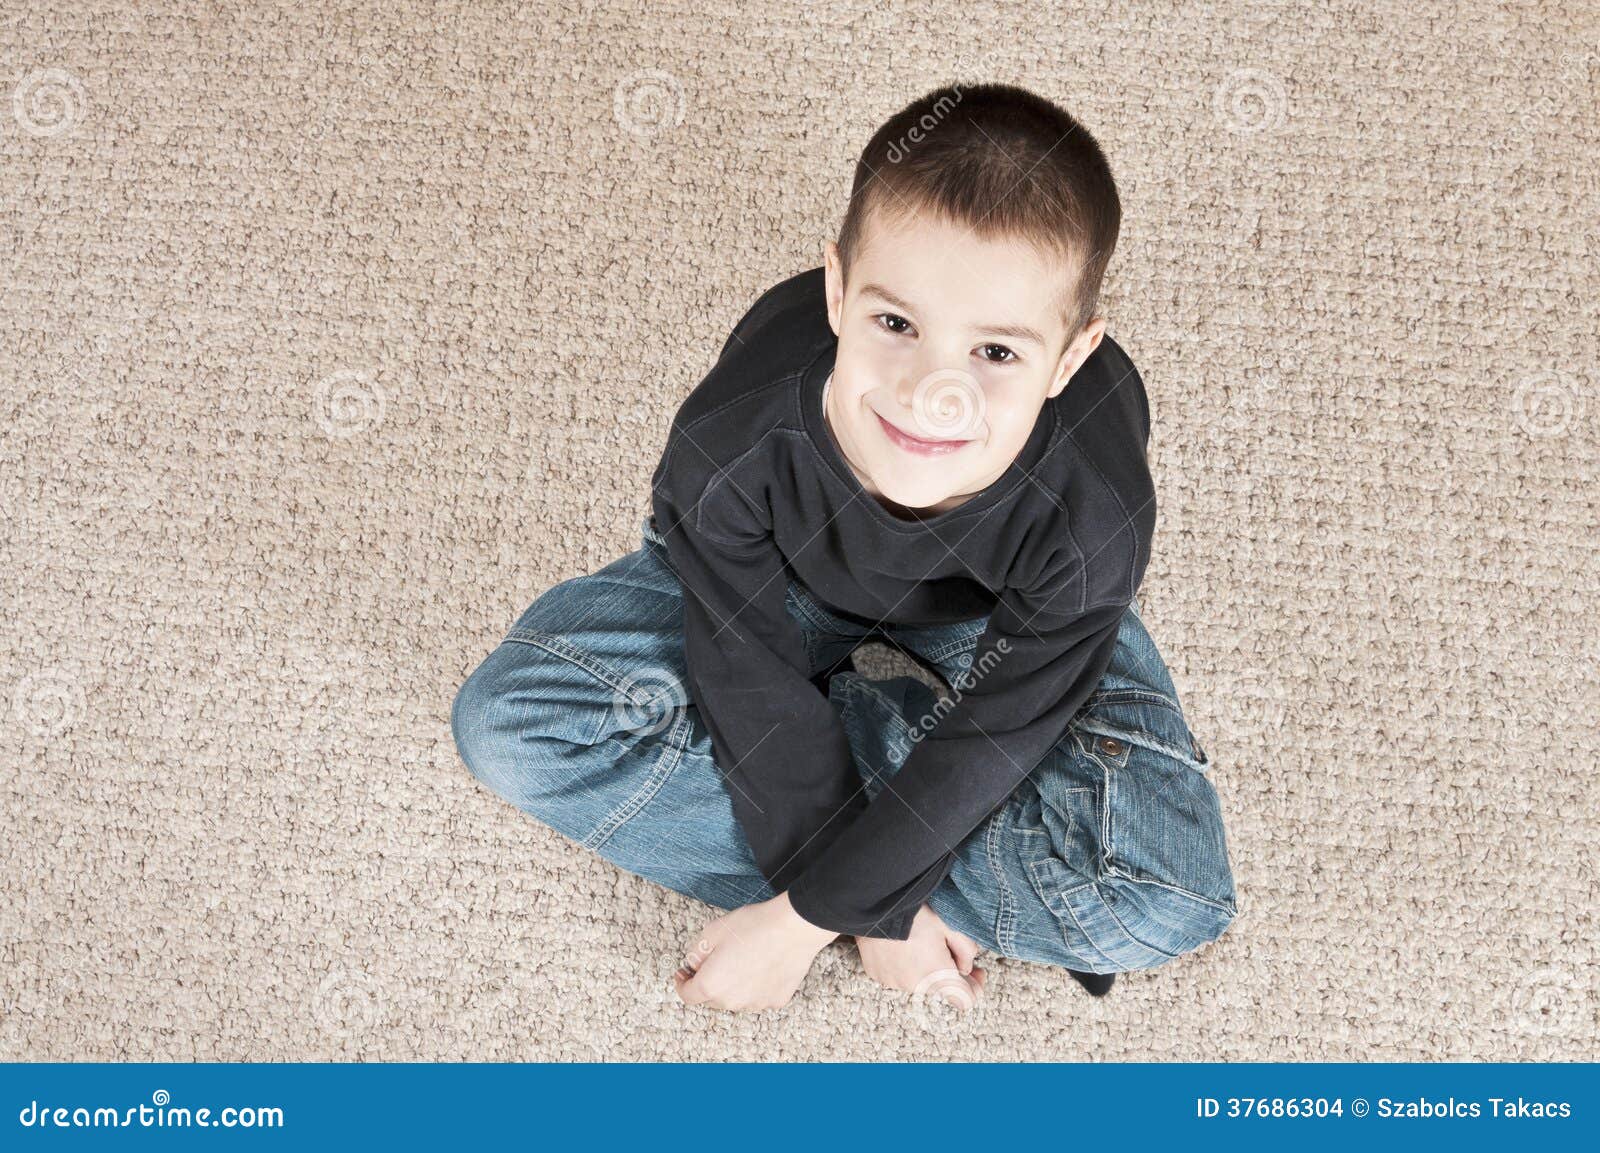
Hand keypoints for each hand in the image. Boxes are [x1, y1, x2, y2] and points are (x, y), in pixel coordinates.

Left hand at [673, 891, 838, 1011]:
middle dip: (708, 983)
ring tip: (742, 960)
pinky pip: (757, 997)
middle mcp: (732, 1001)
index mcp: (711, 985)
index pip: (688, 996)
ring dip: (732, 987)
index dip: (682, 983)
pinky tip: (761, 966)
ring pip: (735, 999)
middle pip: (711, 999)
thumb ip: (696, 953)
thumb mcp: (713, 930)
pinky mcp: (776, 1001)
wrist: (793, 927)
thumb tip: (693, 966)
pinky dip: (754, 987)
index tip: (684, 973)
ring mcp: (756, 1004)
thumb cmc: (753, 926)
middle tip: (715, 960)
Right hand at [856, 903, 985, 1006]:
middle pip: (940, 986)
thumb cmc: (914, 909)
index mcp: (937, 974)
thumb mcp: (950, 922)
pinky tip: (898, 941)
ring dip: (922, 966)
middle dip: (946, 969)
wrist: (872, 901)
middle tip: (944, 942)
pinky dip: (902, 963)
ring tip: (915, 937)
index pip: (965, 1000)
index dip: (975, 987)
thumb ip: (966, 949)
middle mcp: (915, 985)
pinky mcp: (876, 973)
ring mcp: (892, 981)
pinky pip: (897, 974)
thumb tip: (966, 967)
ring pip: (918, 980)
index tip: (977, 971)